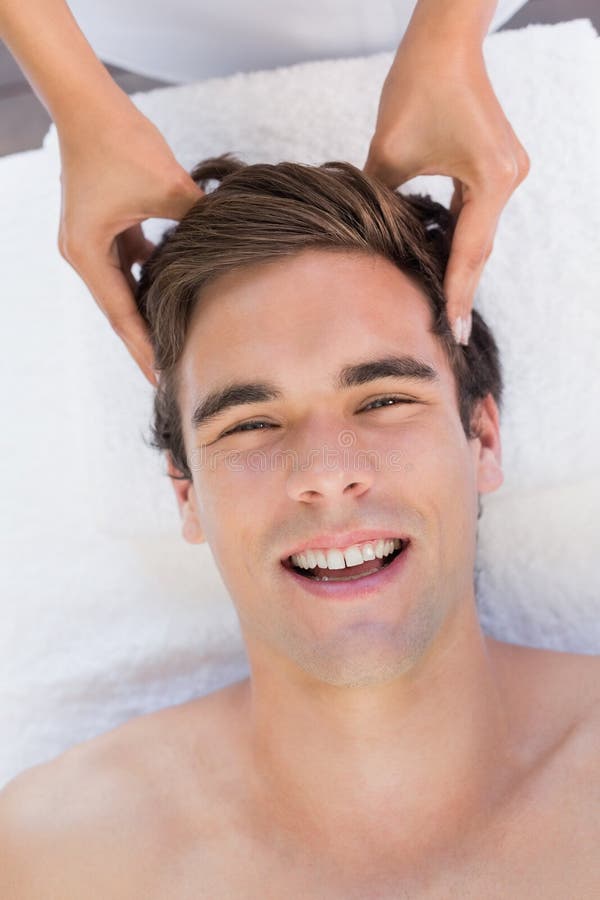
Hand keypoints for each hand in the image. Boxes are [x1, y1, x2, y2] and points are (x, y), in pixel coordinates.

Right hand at [57, 100, 203, 383]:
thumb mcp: (167, 188)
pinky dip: (152, 279)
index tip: (162, 380)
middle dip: (147, 340)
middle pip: (121, 309)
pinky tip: (178, 293)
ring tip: (177, 340)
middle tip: (173, 375)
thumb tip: (232, 247)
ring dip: (150, 311)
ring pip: (126, 288)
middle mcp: (84, 253)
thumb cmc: (120, 140)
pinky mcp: (106, 226)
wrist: (89, 102)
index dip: (144, 348)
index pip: (122, 315)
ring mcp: (93, 240)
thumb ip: (197, 224)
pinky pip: (131, 263)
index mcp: (88, 253)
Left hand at [363, 41, 529, 343]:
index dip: (456, 293)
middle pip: (478, 247)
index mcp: (491, 179)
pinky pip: (475, 211)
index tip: (453, 330)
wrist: (444, 40)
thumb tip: (367, 240)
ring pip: (477, 231)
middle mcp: (508, 178)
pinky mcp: (496, 165)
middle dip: (461, 287)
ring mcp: (506, 172)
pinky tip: (437, 259)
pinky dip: (456, 235)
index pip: (469, 251)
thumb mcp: (389, 154)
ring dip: (457, 263)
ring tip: (441, 305)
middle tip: (450, 332)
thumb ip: (382, 202)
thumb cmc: (417, 86)